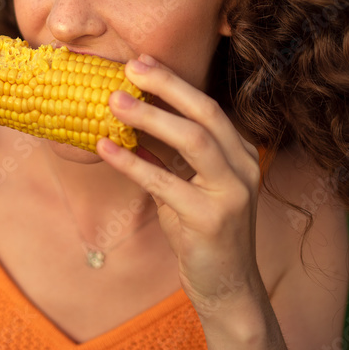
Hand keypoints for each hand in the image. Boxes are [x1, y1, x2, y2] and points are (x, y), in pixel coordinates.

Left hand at [97, 53, 263, 318]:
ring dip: (150, 117)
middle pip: (206, 113)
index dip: (173, 81)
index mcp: (240, 152)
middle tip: (129, 67)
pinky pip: (166, 183)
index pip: (207, 106)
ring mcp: (233, 193)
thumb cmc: (201, 232)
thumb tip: (126, 117)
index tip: (140, 61)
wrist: (226, 289)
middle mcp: (244, 167)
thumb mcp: (186, 185)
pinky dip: (133, 163)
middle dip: (167, 85)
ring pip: (193, 141)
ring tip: (113, 101)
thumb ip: (167, 154)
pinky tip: (104, 148)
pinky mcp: (212, 220)